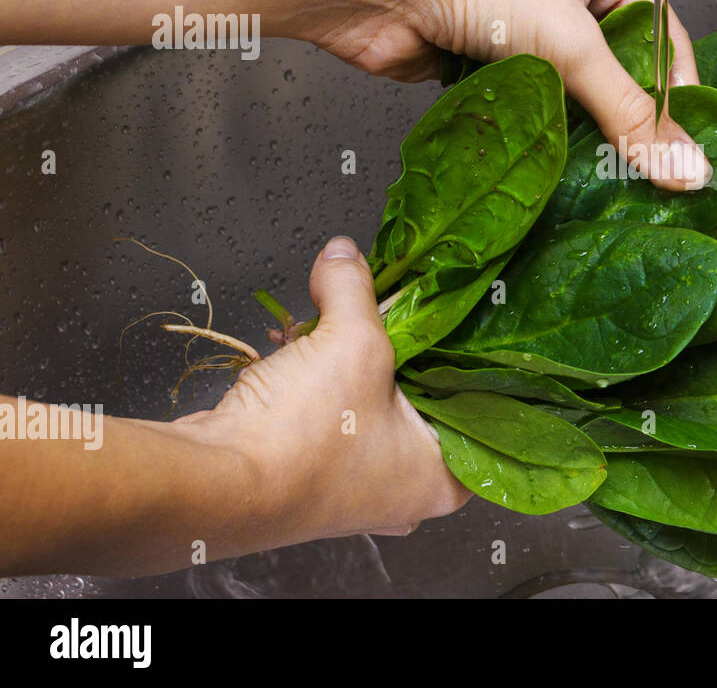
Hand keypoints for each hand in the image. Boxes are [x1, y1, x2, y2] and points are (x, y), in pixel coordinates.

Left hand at [0, 0, 708, 189]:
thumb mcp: (570, 41)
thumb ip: (629, 111)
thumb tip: (688, 170)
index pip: (661, 30)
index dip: (675, 90)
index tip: (686, 149)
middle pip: (616, 65)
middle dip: (625, 116)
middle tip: (649, 177)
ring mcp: (519, 23)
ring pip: (570, 90)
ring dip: (578, 129)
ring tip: (605, 182)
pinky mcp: (482, 60)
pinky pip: (529, 106)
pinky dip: (538, 134)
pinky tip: (554, 171)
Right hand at [182, 236, 470, 542]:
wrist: (217, 484)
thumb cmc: (306, 435)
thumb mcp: (350, 340)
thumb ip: (355, 288)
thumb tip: (345, 252)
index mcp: (443, 475)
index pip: (475, 402)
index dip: (460, 349)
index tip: (447, 312)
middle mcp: (406, 489)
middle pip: (418, 395)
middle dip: (393, 345)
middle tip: (388, 305)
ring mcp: (356, 488)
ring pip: (368, 401)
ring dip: (342, 357)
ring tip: (328, 318)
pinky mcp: (310, 476)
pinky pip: (329, 415)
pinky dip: (313, 380)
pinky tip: (294, 345)